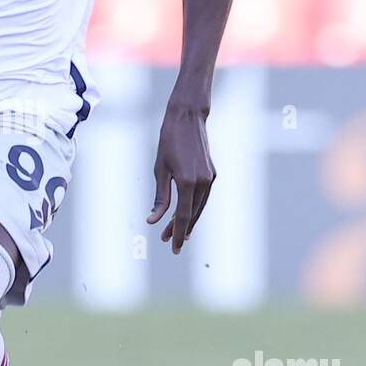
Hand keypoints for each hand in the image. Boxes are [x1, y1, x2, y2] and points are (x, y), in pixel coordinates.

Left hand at [147, 102, 215, 253]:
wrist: (188, 119)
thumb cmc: (169, 142)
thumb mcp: (160, 170)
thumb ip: (159, 198)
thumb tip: (153, 220)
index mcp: (187, 182)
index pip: (183, 216)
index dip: (177, 233)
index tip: (172, 247)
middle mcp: (202, 182)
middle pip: (192, 214)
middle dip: (180, 229)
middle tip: (168, 242)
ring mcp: (210, 178)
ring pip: (200, 207)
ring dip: (188, 220)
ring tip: (176, 232)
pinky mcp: (212, 173)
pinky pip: (203, 197)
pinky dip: (195, 207)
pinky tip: (187, 214)